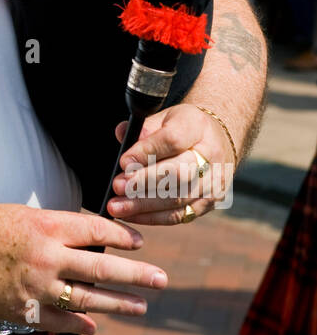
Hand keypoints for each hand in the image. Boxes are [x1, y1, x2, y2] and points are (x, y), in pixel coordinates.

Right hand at [0, 204, 166, 334]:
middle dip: (137, 274)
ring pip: (88, 298)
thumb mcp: (21, 215)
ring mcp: (36, 286)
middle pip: (102, 267)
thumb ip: (56, 228)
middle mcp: (46, 256)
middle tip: (161, 279)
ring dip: (118, 304)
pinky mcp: (23, 310)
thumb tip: (90, 239)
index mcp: (46, 225)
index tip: (140, 243)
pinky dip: (81, 325)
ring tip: (141, 306)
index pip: (97, 230)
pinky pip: (61, 321)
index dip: (124, 237)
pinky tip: (95, 325)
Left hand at [107, 102, 233, 225]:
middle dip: (143, 182)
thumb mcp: (164, 117)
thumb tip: (121, 134)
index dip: (146, 152)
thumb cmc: (182, 128)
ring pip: (177, 198)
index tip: (124, 162)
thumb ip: (143, 127)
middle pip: (178, 173)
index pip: (172, 140)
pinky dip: (152, 217)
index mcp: (197, 126)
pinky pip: (179, 215)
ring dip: (143, 205)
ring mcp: (214, 181)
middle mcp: (211, 155)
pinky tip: (131, 215)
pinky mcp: (210, 202)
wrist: (217, 139)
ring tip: (117, 206)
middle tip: (118, 187)